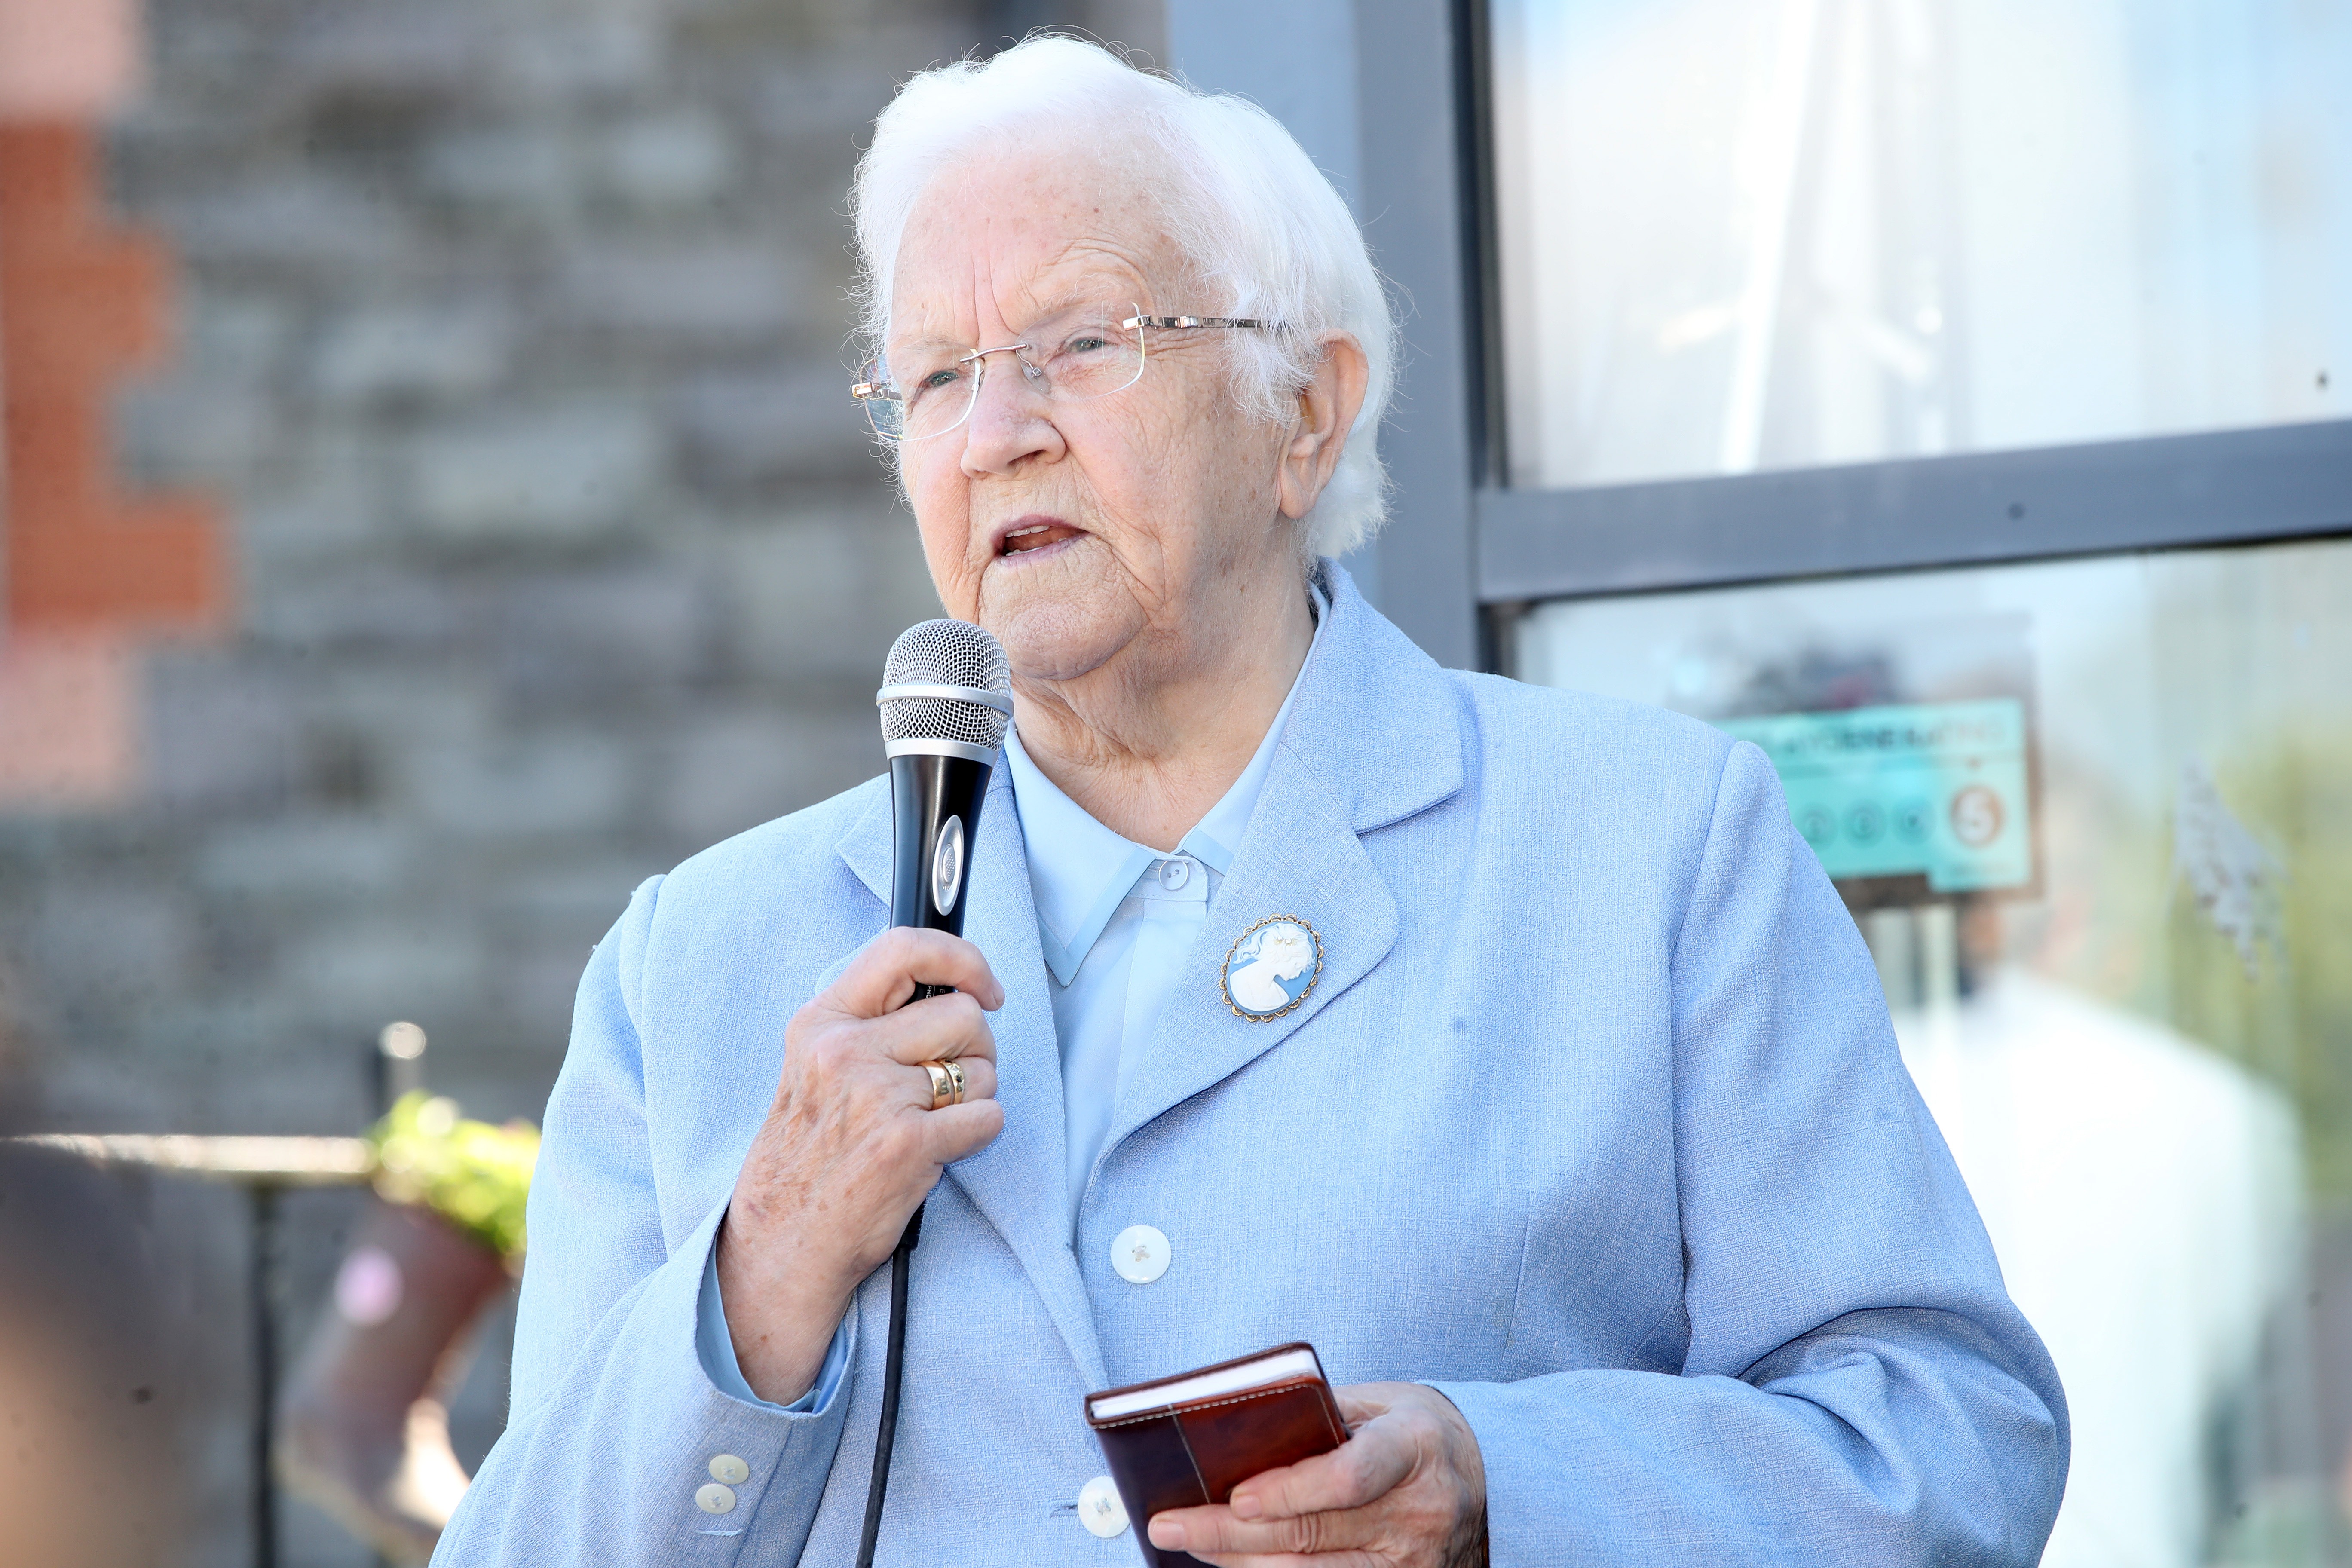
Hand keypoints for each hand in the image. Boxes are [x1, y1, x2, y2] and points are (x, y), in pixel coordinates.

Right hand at [715, 928, 1004, 1401]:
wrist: (783, 1243)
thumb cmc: (811, 1155)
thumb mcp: (817, 1068)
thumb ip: (871, 1022)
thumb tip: (950, 984)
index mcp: (822, 1021)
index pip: (902, 949)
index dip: (962, 958)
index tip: (985, 985)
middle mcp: (844, 1050)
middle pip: (963, 1014)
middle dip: (977, 1050)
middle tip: (951, 1084)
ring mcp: (874, 1097)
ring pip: (981, 1068)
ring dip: (975, 1097)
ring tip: (933, 1124)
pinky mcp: (906, 1144)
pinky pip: (987, 1116)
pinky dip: (978, 1135)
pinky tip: (938, 1152)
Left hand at [1148, 1383, 1486, 1566]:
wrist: (1485, 1479)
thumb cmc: (1414, 1432)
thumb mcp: (1379, 1402)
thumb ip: (1319, 1416)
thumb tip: (1237, 1433)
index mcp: (1414, 1446)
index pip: (1349, 1476)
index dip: (1290, 1491)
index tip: (1236, 1495)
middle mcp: (1419, 1512)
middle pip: (1313, 1534)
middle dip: (1230, 1532)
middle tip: (1169, 1524)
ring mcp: (1413, 1563)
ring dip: (1241, 1564)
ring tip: (1186, 1545)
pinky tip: (1235, 1567)